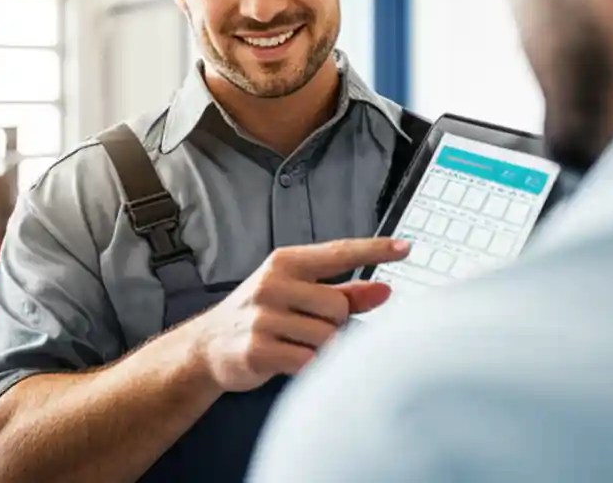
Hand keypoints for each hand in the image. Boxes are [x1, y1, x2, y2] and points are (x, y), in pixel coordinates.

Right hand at [190, 237, 409, 391]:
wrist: (207, 347)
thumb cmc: (262, 315)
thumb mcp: (298, 294)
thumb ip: (345, 292)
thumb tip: (385, 290)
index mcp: (285, 262)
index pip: (338, 253)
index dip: (374, 250)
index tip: (405, 247)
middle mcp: (273, 283)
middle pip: (338, 306)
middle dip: (335, 323)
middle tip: (310, 327)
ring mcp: (263, 316)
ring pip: (326, 336)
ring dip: (321, 347)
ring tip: (296, 344)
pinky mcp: (257, 348)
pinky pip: (307, 360)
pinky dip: (307, 365)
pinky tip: (289, 359)